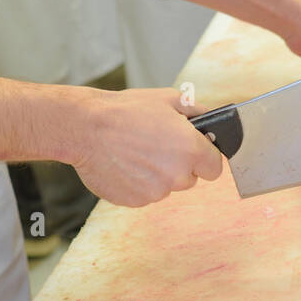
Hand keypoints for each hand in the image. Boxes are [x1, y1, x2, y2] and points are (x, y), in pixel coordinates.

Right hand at [70, 87, 221, 207]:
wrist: (86, 128)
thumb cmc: (126, 111)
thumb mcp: (168, 98)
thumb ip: (195, 112)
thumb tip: (208, 121)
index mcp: (191, 150)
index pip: (214, 168)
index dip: (205, 157)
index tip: (194, 151)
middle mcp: (177, 176)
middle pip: (190, 179)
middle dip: (180, 165)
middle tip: (158, 145)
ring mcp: (155, 192)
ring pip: (166, 187)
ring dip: (158, 174)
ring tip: (137, 151)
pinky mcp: (135, 202)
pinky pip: (145, 194)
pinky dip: (138, 182)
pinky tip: (125, 162)